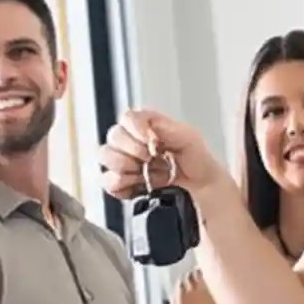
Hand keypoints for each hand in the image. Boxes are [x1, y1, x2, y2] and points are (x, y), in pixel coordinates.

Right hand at [99, 109, 228, 200]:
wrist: (198, 181)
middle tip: (150, 158)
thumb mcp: (188, 136)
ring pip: (105, 156)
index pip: (127, 118)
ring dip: (125, 167)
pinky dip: (122, 185)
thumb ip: (167, 128)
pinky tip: (137, 185)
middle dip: (132, 150)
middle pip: (113, 136)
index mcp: (144, 124)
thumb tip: (149, 127)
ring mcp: (122, 159)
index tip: (151, 141)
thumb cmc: (193, 155)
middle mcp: (129, 139)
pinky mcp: (119, 180)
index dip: (136, 130)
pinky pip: (107, 181)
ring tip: (144, 172)